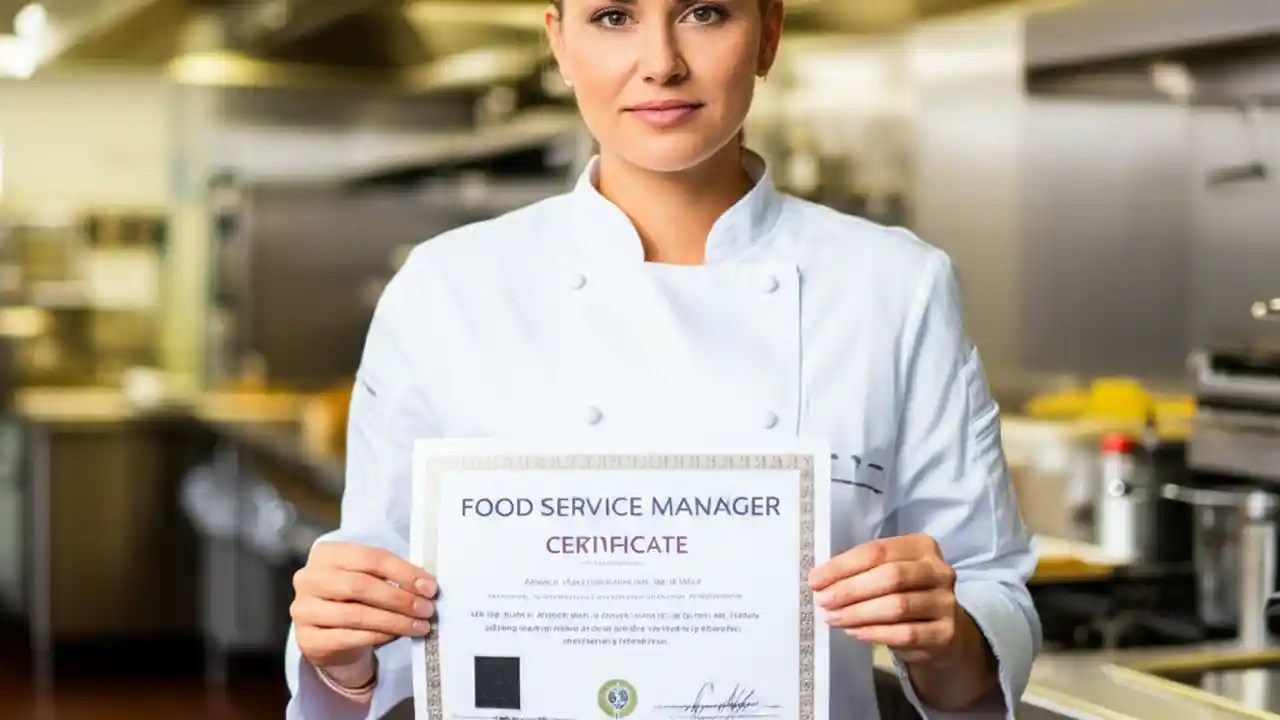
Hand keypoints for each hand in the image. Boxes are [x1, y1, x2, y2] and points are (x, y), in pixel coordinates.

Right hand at [291, 541, 437, 678]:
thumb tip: (426, 584)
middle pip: (360, 585)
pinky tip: (397, 635)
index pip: (370, 557)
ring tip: (419, 626)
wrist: (329, 637)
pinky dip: (377, 636)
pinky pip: (348, 637)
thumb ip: (391, 576)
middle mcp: (308, 578)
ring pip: (356, 614)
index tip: (429, 587)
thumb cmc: (354, 600)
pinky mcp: (306, 639)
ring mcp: (303, 609)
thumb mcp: (369, 578)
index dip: (403, 572)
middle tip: (426, 609)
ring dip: (394, 621)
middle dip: (400, 598)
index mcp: (327, 553)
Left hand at [808, 534, 958, 664]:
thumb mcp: (885, 572)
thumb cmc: (903, 592)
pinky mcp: (944, 633)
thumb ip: (859, 570)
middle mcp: (939, 571)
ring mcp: (945, 603)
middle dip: (850, 590)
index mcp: (922, 546)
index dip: (843, 566)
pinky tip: (854, 632)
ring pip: (897, 606)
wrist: (938, 629)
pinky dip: (874, 632)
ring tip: (833, 618)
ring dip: (858, 613)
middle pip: (890, 577)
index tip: (815, 580)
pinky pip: (905, 633)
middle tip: (823, 601)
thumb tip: (820, 580)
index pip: (878, 551)